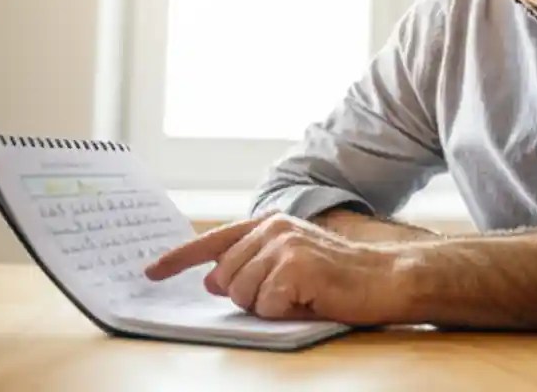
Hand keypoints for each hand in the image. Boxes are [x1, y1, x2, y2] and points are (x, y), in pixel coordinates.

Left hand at [144, 213, 403, 324]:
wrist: (386, 278)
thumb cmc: (339, 278)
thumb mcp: (290, 265)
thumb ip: (252, 266)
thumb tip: (214, 281)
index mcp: (269, 224)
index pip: (213, 241)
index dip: (178, 259)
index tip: (150, 273)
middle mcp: (273, 228)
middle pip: (225, 279)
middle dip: (248, 298)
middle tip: (287, 296)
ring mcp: (284, 244)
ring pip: (242, 294)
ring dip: (268, 306)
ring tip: (302, 296)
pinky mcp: (296, 266)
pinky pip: (267, 305)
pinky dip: (285, 312)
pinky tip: (311, 300)